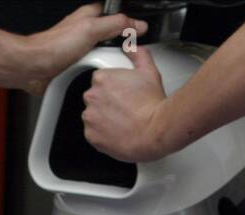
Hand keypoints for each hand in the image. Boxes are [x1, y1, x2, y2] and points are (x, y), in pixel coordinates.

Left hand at [19, 3, 147, 94]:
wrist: (33, 68)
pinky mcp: (75, 66)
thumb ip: (116, 24)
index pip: (115, 13)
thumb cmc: (53, 47)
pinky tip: (98, 76)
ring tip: (110, 66)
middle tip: (124, 52)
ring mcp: (80, 50)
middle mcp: (84, 32)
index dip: (128, 21)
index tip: (138, 32)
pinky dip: (97, 73)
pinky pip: (92, 69)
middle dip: (118, 45)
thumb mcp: (91, 29)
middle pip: (111, 36)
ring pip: (102, 54)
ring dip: (106, 61)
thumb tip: (137, 24)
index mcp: (89, 16)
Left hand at [82, 46, 169, 162]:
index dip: (112, 87)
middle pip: (94, 97)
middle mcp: (92, 97)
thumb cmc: (151, 104)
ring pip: (92, 115)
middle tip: (123, 107)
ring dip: (103, 117)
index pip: (99, 80)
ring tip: (121, 120)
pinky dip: (102, 133)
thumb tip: (133, 48)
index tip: (120, 93)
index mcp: (101, 79)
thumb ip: (138, 55)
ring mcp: (90, 117)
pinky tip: (116, 131)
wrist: (154, 131)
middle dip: (106, 102)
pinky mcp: (91, 136)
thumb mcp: (149, 71)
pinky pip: (92, 133)